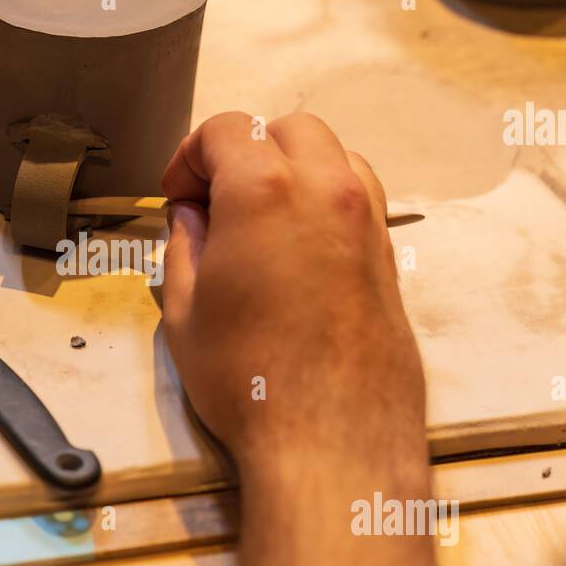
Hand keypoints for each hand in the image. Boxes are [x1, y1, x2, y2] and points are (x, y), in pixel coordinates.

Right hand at [162, 112, 448, 565]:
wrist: (332, 437)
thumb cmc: (249, 379)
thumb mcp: (185, 311)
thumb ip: (183, 247)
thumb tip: (192, 218)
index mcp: (264, 189)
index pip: (226, 129)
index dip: (189, 156)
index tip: (176, 197)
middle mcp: (325, 188)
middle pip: (285, 128)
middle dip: (243, 150)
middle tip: (213, 200)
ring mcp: (366, 219)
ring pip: (332, 153)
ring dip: (291, 167)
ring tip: (258, 218)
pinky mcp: (388, 255)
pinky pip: (358, 195)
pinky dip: (325, 197)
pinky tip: (297, 246)